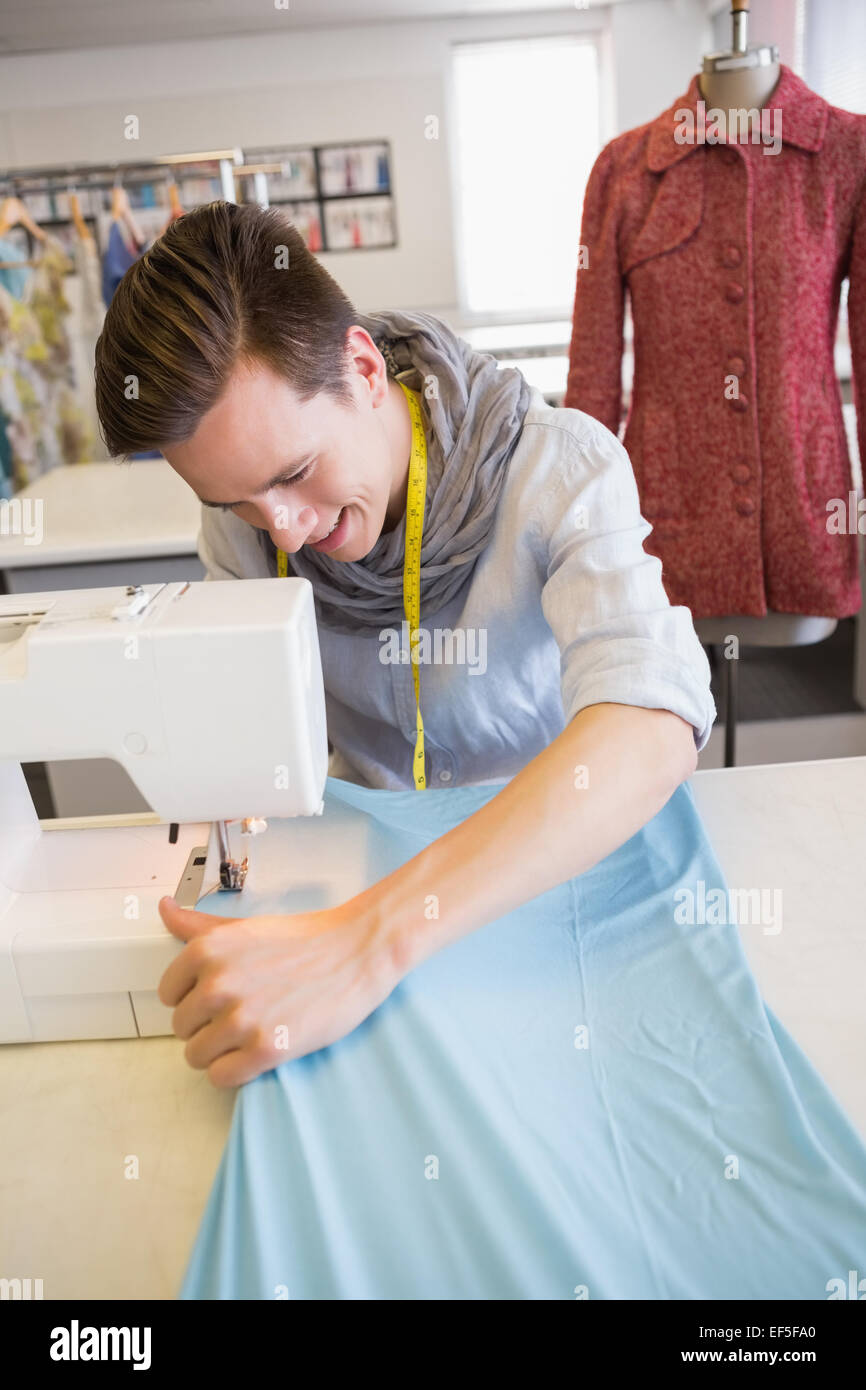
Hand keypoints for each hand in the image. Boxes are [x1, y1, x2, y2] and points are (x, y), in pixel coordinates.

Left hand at [157, 896, 399, 1087]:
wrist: (357, 952)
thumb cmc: (305, 939)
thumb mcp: (245, 927)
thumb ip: (199, 925)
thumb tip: (164, 909)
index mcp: (207, 951)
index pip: (167, 995)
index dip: (194, 998)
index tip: (219, 997)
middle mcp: (217, 984)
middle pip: (181, 1028)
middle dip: (207, 1026)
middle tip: (242, 1015)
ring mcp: (241, 1018)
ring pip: (196, 1056)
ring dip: (219, 1052)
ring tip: (249, 1036)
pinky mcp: (265, 1049)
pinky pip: (221, 1077)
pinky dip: (234, 1072)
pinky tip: (256, 1053)